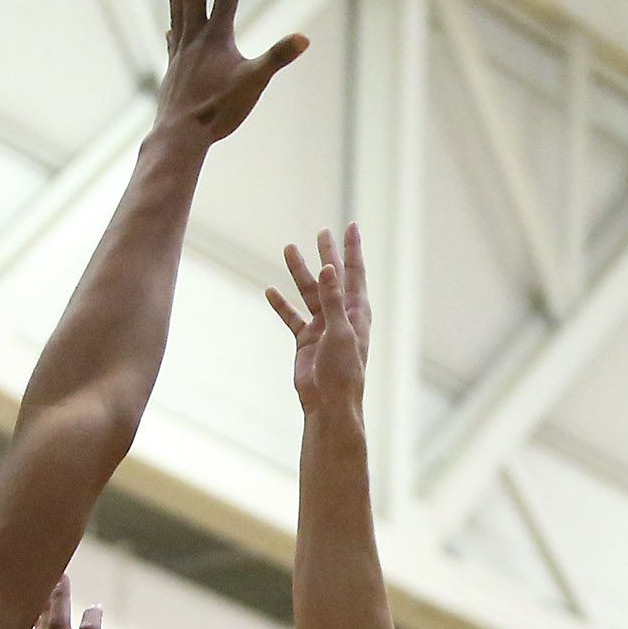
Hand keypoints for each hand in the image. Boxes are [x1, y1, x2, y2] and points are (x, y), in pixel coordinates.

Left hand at [156, 0, 307, 143]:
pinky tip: (171, 25)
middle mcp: (195, 37)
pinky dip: (174, 24)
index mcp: (217, 36)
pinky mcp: (174, 67)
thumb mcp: (254, 84)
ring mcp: (181, 51)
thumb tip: (303, 39)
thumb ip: (277, 58)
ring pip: (179, 9)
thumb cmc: (218, 109)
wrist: (180, 134)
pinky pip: (173, 37)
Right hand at [267, 224, 370, 416]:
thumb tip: (328, 269)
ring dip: (299, 272)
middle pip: (332, 278)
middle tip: (321, 232)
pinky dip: (282, 305)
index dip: (352, 250)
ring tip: (289, 249)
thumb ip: (333, 300)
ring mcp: (322, 327)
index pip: (355, 273)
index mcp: (357, 312)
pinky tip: (270, 291)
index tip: (351, 226)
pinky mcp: (306, 340)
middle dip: (327, 254)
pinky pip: (292, 317)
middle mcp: (341, 315)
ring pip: (309, 293)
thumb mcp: (340, 332)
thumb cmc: (343, 370)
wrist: (329, 402)